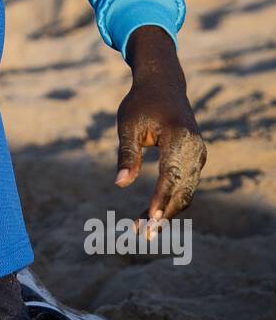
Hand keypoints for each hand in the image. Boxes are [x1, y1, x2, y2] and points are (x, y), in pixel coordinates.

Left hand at [115, 25, 206, 231]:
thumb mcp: (128, 126)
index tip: (150, 220)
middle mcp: (195, 148)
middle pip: (182, 189)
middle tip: (140, 234)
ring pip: (186, 192)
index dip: (161, 199)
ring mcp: (199, 154)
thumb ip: (127, 154)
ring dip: (166, 211)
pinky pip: (185, 185)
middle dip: (163, 214)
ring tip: (141, 229)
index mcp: (179, 137)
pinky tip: (151, 215)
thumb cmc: (141, 103)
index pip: (171, 175)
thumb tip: (120, 184)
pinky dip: (171, 201)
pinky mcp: (196, 159)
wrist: (163, 84)